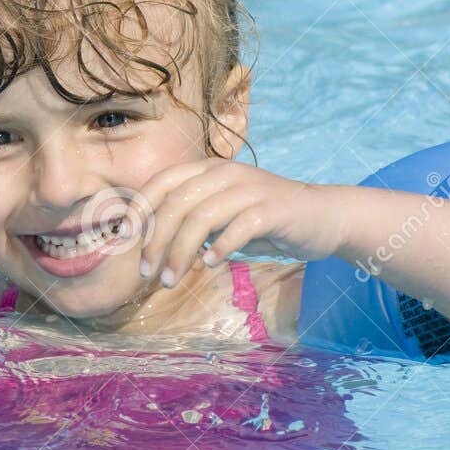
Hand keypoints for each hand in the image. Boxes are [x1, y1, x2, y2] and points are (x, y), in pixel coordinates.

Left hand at [135, 159, 341, 287]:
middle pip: (176, 204)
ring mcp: (250, 188)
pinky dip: (220, 247)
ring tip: (171, 280)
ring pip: (201, 218)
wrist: (325, 216)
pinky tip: (210, 265)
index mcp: (208, 169)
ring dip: (180, 253)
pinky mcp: (274, 208)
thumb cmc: (265, 219)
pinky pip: (239, 227)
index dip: (139, 208)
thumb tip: (152, 242)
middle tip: (148, 273)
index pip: (161, 182)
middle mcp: (225, 173)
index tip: (125, 238)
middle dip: (156, 242)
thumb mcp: (222, 215)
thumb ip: (191, 221)